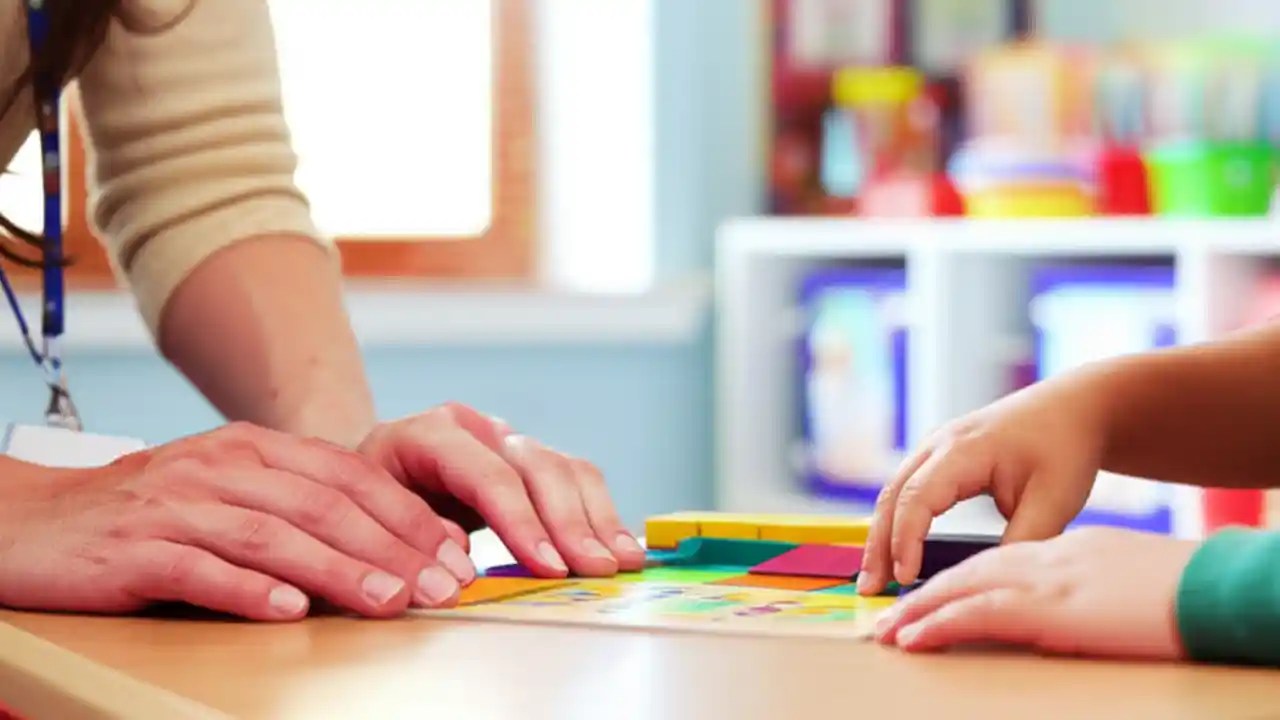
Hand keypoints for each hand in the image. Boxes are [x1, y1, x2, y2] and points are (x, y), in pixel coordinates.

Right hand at [0, 423, 476, 620]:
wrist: (34, 518)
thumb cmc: (149, 511)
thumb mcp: (227, 488)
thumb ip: (294, 504)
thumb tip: (387, 545)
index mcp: (253, 448)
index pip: (349, 477)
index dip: (408, 515)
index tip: (453, 554)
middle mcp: (221, 467)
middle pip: (324, 506)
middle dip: (394, 548)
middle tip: (443, 586)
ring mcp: (177, 506)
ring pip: (274, 536)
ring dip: (340, 570)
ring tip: (389, 601)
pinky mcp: (134, 550)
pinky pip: (200, 568)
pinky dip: (248, 590)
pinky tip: (289, 610)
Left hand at [357, 403, 645, 578]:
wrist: (358, 485)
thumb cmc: (357, 509)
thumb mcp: (365, 520)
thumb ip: (408, 536)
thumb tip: (462, 564)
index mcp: (426, 434)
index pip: (485, 472)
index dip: (520, 520)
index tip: (548, 567)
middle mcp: (474, 429)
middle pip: (536, 465)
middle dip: (569, 523)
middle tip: (593, 569)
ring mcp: (506, 442)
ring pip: (566, 468)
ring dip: (597, 519)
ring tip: (619, 562)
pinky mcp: (528, 465)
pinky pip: (576, 482)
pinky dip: (601, 516)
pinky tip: (619, 549)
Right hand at [858, 372, 1111, 594]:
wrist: (1074, 409)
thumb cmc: (1065, 450)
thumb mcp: (1053, 501)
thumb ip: (1020, 543)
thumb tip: (988, 583)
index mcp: (963, 450)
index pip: (918, 498)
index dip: (905, 541)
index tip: (904, 580)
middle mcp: (939, 444)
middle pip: (892, 496)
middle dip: (878, 545)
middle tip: (869, 588)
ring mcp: (935, 447)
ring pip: (893, 493)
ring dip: (881, 535)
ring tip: (876, 579)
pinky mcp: (940, 457)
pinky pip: (907, 490)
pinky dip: (896, 522)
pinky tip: (895, 551)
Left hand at [873, 527, 1194, 659]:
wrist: (1217, 585)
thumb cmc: (1186, 591)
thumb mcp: (1126, 583)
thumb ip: (1089, 589)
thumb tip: (1068, 614)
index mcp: (1069, 551)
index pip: (1000, 562)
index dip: (961, 582)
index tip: (934, 598)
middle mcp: (1049, 558)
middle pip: (971, 572)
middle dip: (926, 594)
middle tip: (890, 615)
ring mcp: (1047, 581)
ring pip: (963, 589)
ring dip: (919, 611)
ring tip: (888, 631)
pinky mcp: (1050, 608)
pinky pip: (977, 614)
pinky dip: (939, 625)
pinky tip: (914, 638)